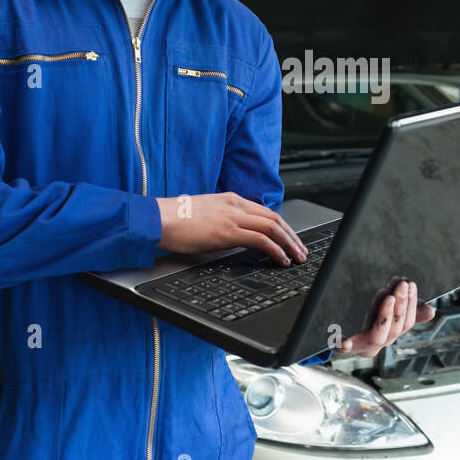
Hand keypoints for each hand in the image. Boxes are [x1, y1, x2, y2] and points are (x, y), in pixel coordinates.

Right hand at [157, 193, 307, 266]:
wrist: (158, 219)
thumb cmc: (175, 219)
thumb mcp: (206, 215)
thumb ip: (224, 222)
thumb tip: (236, 238)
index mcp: (231, 199)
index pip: (265, 212)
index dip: (283, 227)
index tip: (290, 239)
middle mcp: (235, 204)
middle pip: (275, 218)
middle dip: (291, 236)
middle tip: (301, 250)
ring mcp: (232, 217)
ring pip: (272, 228)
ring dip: (289, 244)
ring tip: (297, 257)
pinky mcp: (227, 231)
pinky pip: (260, 240)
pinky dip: (275, 250)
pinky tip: (281, 260)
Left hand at [334, 279, 434, 359]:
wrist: (342, 340)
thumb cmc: (370, 322)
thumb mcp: (390, 312)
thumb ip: (408, 310)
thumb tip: (432, 311)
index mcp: (392, 334)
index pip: (407, 322)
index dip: (411, 304)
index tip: (410, 284)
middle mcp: (380, 343)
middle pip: (395, 329)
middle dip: (400, 306)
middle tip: (401, 285)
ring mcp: (363, 346)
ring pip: (378, 336)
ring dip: (385, 316)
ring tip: (387, 297)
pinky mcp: (345, 347)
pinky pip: (346, 348)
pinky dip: (345, 345)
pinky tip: (343, 341)